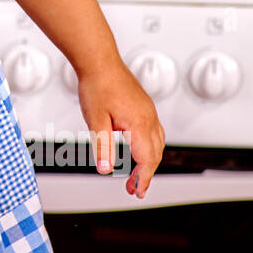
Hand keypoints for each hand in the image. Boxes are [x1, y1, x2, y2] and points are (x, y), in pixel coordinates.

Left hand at [76, 58, 164, 198]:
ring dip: (147, 161)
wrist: (99, 61)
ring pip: (156, 143)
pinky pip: (153, 132)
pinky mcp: (144, 106)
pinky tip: (136, 150)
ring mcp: (148, 111)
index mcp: (139, 123)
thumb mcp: (95, 120)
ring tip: (134, 174)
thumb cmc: (97, 86)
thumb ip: (102, 146)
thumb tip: (106, 169)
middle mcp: (149, 117)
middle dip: (145, 173)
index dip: (143, 178)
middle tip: (133, 188)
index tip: (138, 191)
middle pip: (154, 154)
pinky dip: (148, 147)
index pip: (147, 159)